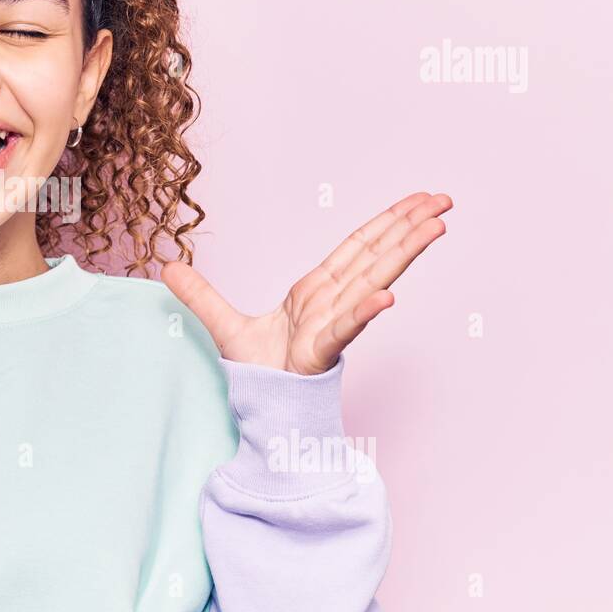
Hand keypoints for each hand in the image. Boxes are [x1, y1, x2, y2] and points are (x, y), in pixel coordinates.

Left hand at [162, 192, 451, 374]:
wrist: (259, 411)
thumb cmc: (258, 372)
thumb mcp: (222, 324)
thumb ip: (200, 294)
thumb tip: (168, 268)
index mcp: (316, 292)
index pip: (358, 247)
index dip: (387, 222)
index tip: (417, 201)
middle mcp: (331, 303)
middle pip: (375, 256)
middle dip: (409, 227)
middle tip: (444, 201)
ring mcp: (330, 325)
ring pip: (371, 281)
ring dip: (402, 254)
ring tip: (435, 228)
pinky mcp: (320, 352)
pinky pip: (345, 328)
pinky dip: (365, 311)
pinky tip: (387, 295)